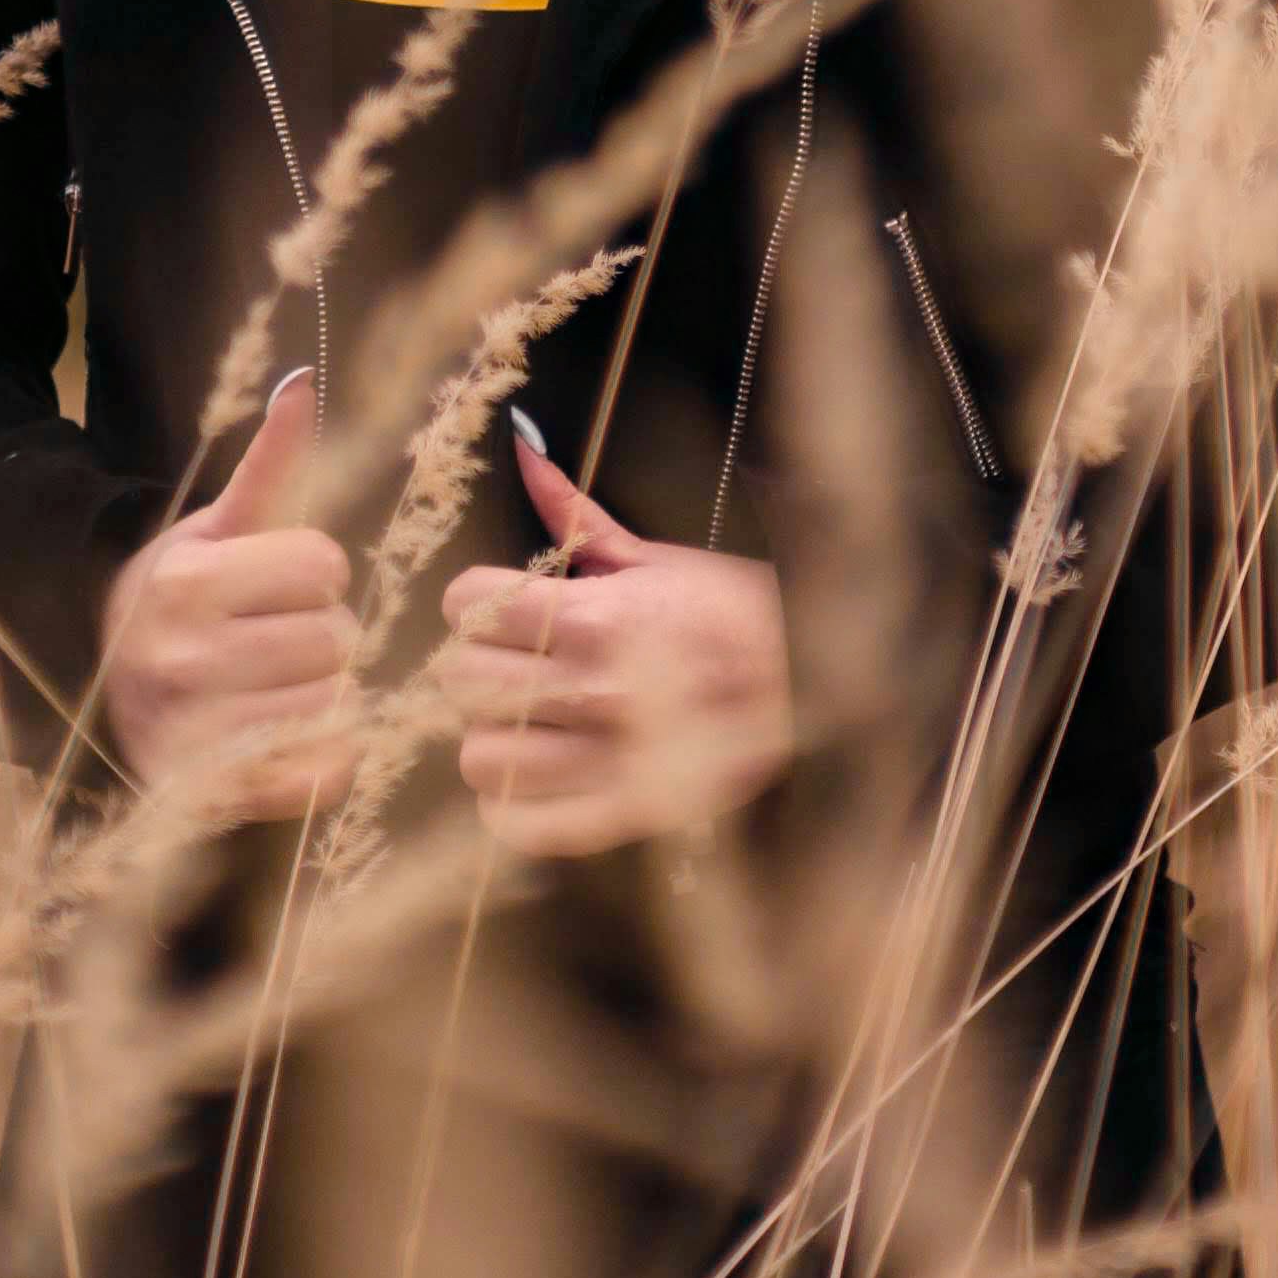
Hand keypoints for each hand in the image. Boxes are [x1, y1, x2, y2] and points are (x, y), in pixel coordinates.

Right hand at [99, 371, 359, 816]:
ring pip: (336, 704)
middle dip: (323, 634)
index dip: (315, 572)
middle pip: (335, 638)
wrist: (110, 689)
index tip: (278, 585)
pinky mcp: (212, 794)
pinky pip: (321, 775)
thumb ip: (269, 461)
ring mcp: (194, 736)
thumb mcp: (216, 526)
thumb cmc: (181, 598)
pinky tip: (290, 735)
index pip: (323, 566)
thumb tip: (302, 381)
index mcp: (186, 582)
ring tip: (280, 684)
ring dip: (326, 693)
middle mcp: (180, 659)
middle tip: (280, 639)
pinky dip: (324, 757)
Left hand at [437, 420, 794, 858]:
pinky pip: (521, 825)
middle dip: (478, 665)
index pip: (467, 605)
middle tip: (514, 662)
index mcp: (597, 618)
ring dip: (494, 738)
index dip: (475, 602)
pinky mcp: (624, 817)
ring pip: (480, 758)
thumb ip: (577, 517)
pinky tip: (539, 776)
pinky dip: (514, 806)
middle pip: (462, 682)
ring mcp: (607, 762)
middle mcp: (594, 691)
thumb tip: (524, 452)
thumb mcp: (656, 558)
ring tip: (529, 722)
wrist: (816, 680)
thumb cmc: (734, 612)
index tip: (502, 608)